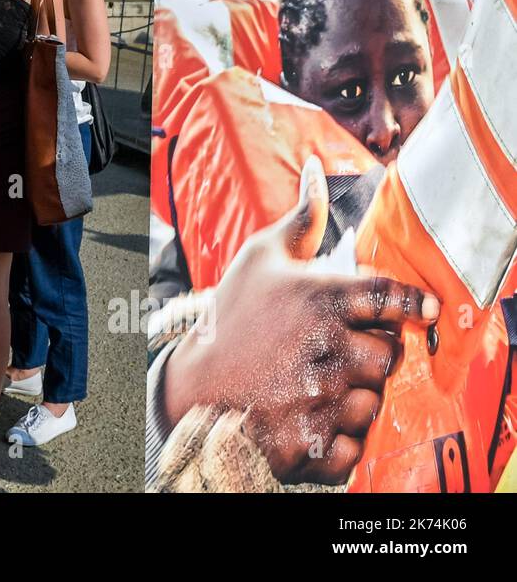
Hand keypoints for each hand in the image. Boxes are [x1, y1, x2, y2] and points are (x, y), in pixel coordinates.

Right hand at [161, 157, 438, 484]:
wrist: (193, 383)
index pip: (393, 298)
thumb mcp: (260, 257)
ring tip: (317, 381)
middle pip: (390, 353)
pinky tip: (311, 415)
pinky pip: (354, 441)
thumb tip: (317, 169)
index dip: (411, 304)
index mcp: (319, 299)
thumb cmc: (230, 314)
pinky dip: (339, 435)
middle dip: (370, 351)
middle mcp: (325, 346)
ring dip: (354, 392)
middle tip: (337, 349)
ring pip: (373, 397)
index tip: (417, 310)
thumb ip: (302, 216)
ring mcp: (319, 395)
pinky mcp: (311, 438)